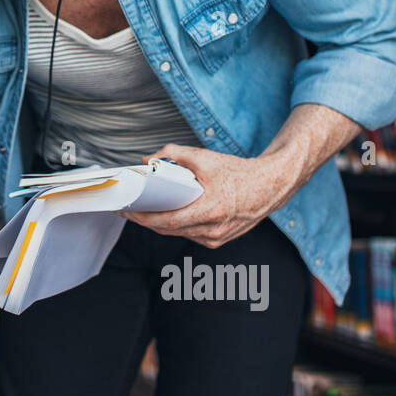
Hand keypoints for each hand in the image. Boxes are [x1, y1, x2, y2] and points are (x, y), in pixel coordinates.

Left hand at [118, 143, 295, 248]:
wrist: (270, 186)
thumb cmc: (239, 172)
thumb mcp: (204, 158)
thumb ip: (173, 155)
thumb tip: (147, 159)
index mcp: (210, 210)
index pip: (166, 221)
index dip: (142, 217)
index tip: (125, 209)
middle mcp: (213, 230)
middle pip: (168, 229)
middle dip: (145, 219)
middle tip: (128, 208)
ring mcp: (216, 238)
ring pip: (177, 233)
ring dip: (159, 223)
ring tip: (143, 209)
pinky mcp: (218, 241)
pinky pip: (189, 234)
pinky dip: (176, 225)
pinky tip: (166, 214)